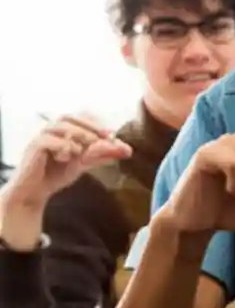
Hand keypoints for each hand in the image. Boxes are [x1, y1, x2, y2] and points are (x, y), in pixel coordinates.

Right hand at [0, 115, 130, 250]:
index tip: (111, 134)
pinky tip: (68, 155)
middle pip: (70, 117)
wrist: (36, 191)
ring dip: (78, 134)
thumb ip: (103, 155)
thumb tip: (128, 149)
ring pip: (60, 126)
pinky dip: (62, 145)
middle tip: (104, 137)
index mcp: (65, 130)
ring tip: (86, 148)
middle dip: (89, 125)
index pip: (81, 116)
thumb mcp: (85, 163)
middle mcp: (52, 130)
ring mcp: (41, 137)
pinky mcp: (33, 148)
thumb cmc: (58, 173)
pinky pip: (47, 140)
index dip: (96, 122)